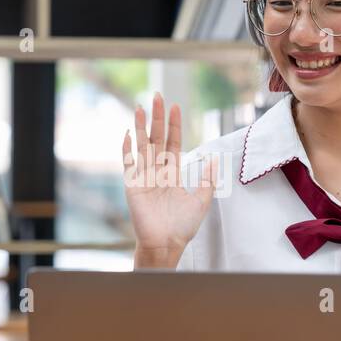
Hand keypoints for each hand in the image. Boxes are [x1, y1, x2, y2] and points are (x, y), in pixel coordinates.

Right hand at [122, 93, 214, 267]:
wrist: (166, 243)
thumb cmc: (182, 226)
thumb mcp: (201, 201)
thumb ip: (206, 179)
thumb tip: (213, 157)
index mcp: (172, 173)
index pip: (173, 143)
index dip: (174, 125)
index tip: (175, 106)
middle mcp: (157, 171)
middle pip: (156, 138)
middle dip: (157, 118)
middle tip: (157, 96)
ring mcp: (143, 177)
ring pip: (142, 146)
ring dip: (140, 127)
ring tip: (140, 107)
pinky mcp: (132, 186)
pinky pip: (129, 164)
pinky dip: (127, 149)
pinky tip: (127, 134)